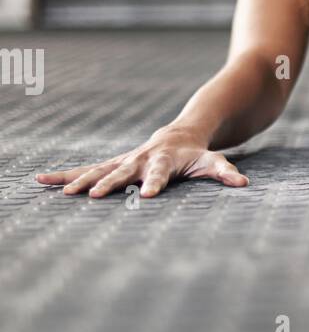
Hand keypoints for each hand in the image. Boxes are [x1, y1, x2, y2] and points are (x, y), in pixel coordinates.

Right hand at [35, 127, 248, 199]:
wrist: (180, 134)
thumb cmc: (198, 154)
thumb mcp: (214, 163)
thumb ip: (226, 173)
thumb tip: (243, 183)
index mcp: (164, 160)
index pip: (160, 174)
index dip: (154, 183)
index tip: (147, 196)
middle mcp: (140, 160)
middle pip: (123, 172)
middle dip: (109, 184)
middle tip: (95, 197)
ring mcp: (124, 161)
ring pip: (99, 171)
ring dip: (80, 181)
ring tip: (62, 192)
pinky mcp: (112, 164)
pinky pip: (88, 170)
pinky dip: (66, 175)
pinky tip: (42, 181)